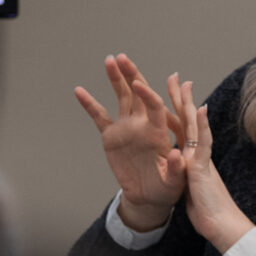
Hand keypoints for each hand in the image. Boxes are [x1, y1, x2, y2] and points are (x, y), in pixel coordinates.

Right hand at [74, 54, 187, 230]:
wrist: (149, 196)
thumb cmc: (166, 188)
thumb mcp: (174, 181)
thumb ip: (175, 169)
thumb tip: (175, 155)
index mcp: (159, 132)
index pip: (155, 107)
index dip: (147, 94)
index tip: (138, 84)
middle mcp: (143, 124)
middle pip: (138, 93)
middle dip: (131, 74)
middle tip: (122, 58)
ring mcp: (127, 128)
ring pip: (122, 97)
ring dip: (116, 79)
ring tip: (109, 60)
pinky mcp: (112, 136)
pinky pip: (99, 117)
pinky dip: (90, 104)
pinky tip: (79, 91)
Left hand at [166, 79, 252, 252]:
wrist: (221, 226)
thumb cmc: (209, 211)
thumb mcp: (192, 189)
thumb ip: (188, 175)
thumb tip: (185, 169)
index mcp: (192, 159)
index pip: (182, 130)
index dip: (177, 112)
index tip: (175, 95)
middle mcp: (198, 155)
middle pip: (188, 121)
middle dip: (181, 99)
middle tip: (177, 77)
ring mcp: (201, 159)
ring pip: (196, 127)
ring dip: (190, 105)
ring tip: (185, 84)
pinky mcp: (203, 169)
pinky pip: (202, 144)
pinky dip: (203, 127)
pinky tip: (201, 111)